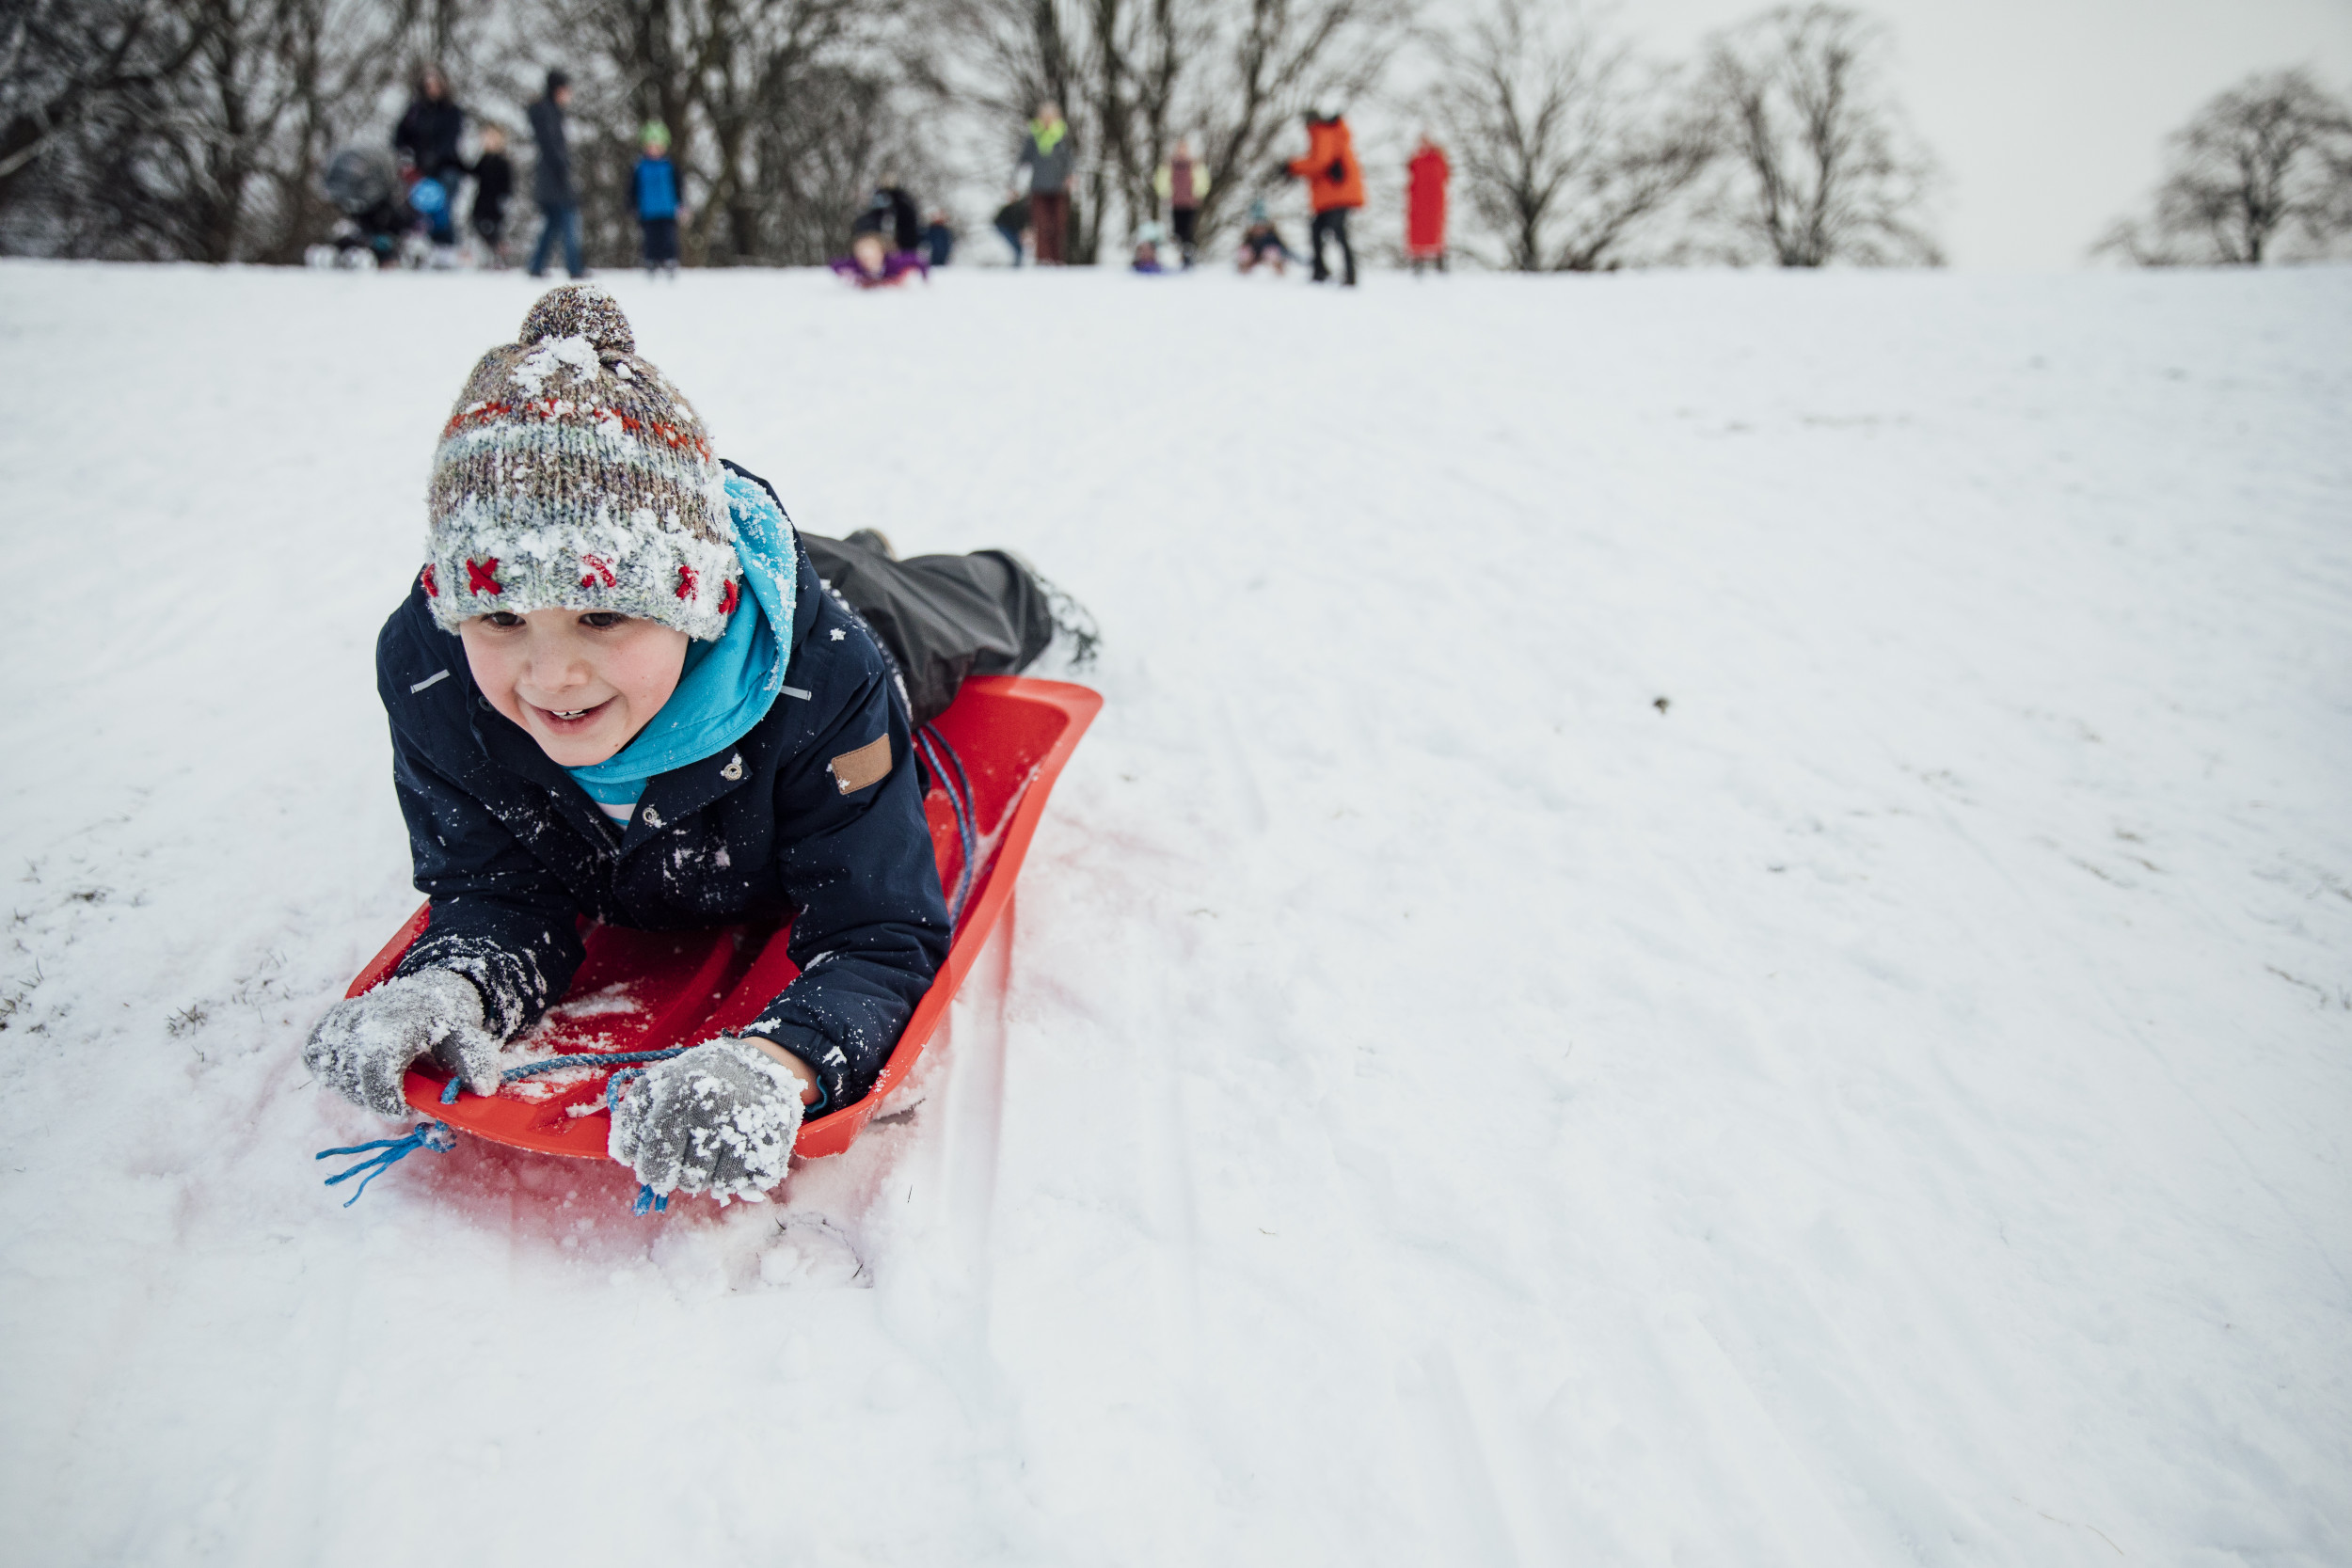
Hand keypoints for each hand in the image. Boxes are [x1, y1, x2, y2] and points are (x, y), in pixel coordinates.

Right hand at [304, 969, 501, 1116]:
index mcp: (399, 1020)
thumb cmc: (443, 1023)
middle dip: (379, 1100)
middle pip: (355, 1080)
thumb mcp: (467, 1039)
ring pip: (336, 1079)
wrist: (421, 995)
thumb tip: (483, 1088)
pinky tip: (364, 1070)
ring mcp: (336, 1022)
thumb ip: (476, 1062)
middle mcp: (361, 1017)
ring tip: (387, 1078)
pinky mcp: (321, 1030)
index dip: (387, 1100)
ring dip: (361, 1090)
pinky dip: (340, 1077)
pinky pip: (318, 1066)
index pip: (377, 1067)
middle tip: (400, 1099)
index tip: (406, 1110)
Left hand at [608, 1036, 805, 1203]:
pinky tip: (743, 1153)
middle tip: (695, 1152)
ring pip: (721, 1184)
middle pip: (689, 1179)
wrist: (763, 1059)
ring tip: (719, 1151)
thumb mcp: (661, 1083)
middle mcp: (713, 1108)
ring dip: (717, 1176)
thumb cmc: (702, 1077)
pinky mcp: (775, 1138)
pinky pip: (754, 1182)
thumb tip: (625, 1156)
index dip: (654, 1173)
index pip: (657, 1161)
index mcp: (678, 1094)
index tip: (659, 1171)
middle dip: (687, 1173)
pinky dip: (746, 1176)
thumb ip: (632, 1118)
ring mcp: (747, 1124)